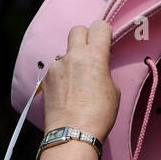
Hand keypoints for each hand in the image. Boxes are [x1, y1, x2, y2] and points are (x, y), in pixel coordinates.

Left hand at [42, 22, 119, 142]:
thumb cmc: (99, 114)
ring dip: (73, 60)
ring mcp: (56, 66)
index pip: (99, 26)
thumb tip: (98, 68)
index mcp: (94, 56)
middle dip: (86, 37)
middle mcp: (73, 56)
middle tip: (91, 52)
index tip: (106, 41)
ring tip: (79, 82)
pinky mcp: (47, 78)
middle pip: (78, 30)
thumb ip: (104, 71)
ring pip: (66, 53)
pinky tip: (68, 92)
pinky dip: (63, 75)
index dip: (105, 32)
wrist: (73, 132)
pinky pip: (57, 69)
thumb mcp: (113, 89)